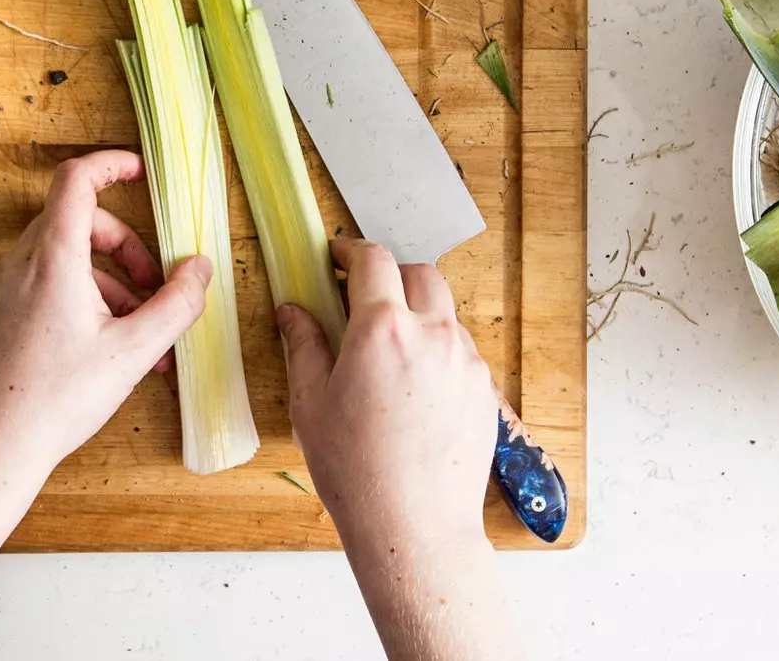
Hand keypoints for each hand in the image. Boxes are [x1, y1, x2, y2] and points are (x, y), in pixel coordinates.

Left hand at [0, 149, 210, 484]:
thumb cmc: (56, 401)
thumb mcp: (133, 352)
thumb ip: (175, 304)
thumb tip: (200, 268)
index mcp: (52, 258)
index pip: (76, 179)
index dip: (110, 164)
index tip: (138, 170)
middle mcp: (20, 265)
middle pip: (78, 224)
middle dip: (124, 246)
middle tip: (155, 286)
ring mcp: (2, 291)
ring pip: (63, 260)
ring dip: (106, 280)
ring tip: (138, 331)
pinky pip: (43, 287)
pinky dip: (79, 299)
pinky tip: (103, 348)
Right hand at [276, 239, 496, 550]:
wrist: (415, 526)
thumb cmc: (355, 470)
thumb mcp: (311, 403)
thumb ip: (304, 345)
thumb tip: (292, 310)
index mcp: (383, 329)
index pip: (373, 260)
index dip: (351, 251)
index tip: (337, 258)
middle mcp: (433, 333)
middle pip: (420, 273)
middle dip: (391, 276)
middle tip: (364, 300)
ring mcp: (466, 361)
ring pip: (444, 313)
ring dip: (418, 315)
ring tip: (389, 355)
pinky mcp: (485, 390)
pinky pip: (461, 352)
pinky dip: (438, 352)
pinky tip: (414, 392)